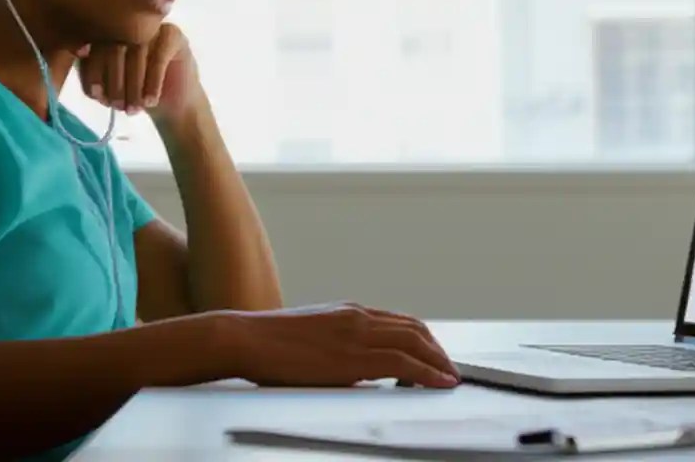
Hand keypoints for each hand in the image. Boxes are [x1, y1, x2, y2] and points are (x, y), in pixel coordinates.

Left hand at [77, 23, 202, 122]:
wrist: (173, 106)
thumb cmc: (135, 95)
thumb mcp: (108, 88)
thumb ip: (93, 76)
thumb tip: (86, 73)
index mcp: (105, 32)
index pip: (92, 46)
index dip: (92, 71)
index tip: (96, 96)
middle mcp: (127, 23)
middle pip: (113, 45)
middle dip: (113, 80)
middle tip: (117, 106)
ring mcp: (151, 26)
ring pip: (136, 50)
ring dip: (133, 84)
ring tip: (133, 109)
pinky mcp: (173, 35)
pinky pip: (159, 55)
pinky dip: (152, 82)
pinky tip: (150, 102)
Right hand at [217, 302, 460, 388]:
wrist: (243, 339)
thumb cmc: (266, 344)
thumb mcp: (310, 337)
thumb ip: (336, 346)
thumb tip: (352, 369)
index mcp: (348, 311)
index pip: (399, 321)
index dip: (423, 339)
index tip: (434, 355)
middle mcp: (358, 317)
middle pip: (415, 328)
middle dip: (438, 350)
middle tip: (449, 369)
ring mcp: (357, 333)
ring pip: (415, 342)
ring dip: (439, 361)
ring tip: (451, 378)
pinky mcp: (352, 356)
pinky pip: (403, 362)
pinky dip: (428, 372)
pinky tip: (439, 383)